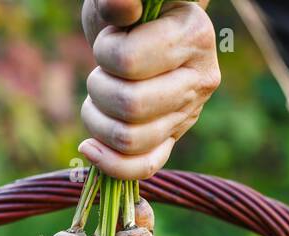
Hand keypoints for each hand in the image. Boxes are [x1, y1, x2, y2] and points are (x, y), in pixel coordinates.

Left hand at [78, 1, 219, 179]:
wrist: (145, 32)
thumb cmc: (131, 10)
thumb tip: (124, 9)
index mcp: (195, 36)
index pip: (130, 62)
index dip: (105, 52)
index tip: (110, 39)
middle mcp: (200, 80)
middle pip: (131, 106)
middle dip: (98, 88)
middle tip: (101, 71)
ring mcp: (188, 114)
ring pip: (130, 140)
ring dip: (96, 121)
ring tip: (97, 98)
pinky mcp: (172, 138)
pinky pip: (144, 167)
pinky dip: (110, 164)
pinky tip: (88, 146)